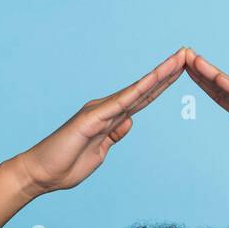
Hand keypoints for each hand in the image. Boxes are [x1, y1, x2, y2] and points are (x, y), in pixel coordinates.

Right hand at [11, 47, 188, 196]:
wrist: (41, 173)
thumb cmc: (66, 164)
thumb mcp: (100, 151)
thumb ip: (114, 136)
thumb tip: (129, 122)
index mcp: (111, 118)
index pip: (143, 99)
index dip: (163, 85)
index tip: (182, 72)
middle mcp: (107, 109)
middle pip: (144, 89)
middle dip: (167, 72)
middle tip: (188, 53)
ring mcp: (100, 111)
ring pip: (137, 90)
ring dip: (159, 74)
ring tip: (180, 58)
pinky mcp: (92, 118)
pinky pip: (121, 103)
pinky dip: (139, 90)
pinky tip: (155, 80)